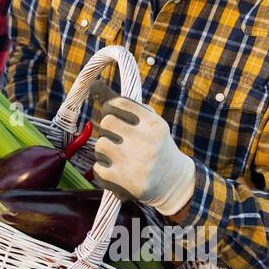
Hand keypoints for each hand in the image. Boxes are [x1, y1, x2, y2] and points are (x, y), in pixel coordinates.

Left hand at [92, 93, 195, 216]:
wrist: (174, 183)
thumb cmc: (155, 145)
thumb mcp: (149, 122)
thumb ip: (124, 105)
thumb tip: (93, 84)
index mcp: (153, 124)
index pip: (117, 103)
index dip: (110, 108)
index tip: (115, 116)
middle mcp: (146, 142)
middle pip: (106, 122)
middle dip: (109, 130)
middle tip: (119, 139)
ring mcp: (134, 163)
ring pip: (100, 145)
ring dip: (105, 151)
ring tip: (120, 157)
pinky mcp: (124, 182)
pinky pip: (97, 168)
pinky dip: (104, 170)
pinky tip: (119, 171)